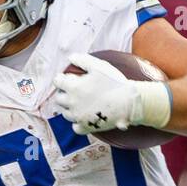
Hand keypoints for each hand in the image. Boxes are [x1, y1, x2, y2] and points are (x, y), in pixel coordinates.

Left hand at [53, 52, 169, 135]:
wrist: (129, 102)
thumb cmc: (115, 82)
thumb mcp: (99, 65)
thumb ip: (82, 59)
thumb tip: (70, 58)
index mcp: (74, 87)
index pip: (57, 82)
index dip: (62, 78)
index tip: (68, 78)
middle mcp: (72, 103)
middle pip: (59, 99)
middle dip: (64, 93)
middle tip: (74, 91)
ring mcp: (79, 117)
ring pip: (66, 114)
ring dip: (70, 108)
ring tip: (80, 104)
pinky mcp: (87, 127)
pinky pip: (76, 128)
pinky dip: (78, 123)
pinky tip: (84, 117)